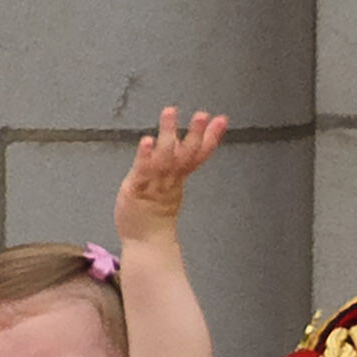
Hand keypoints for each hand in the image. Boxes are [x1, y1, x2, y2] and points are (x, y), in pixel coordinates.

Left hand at [113, 106, 226, 245]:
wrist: (144, 244)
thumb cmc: (153, 214)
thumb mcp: (171, 186)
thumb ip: (180, 164)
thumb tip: (190, 142)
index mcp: (178, 179)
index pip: (197, 155)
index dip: (210, 138)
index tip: (221, 120)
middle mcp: (168, 180)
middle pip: (185, 156)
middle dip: (195, 134)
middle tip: (202, 116)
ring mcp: (152, 184)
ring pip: (164, 159)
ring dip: (168, 134)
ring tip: (170, 113)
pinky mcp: (135, 189)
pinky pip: (142, 170)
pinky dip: (145, 155)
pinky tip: (147, 141)